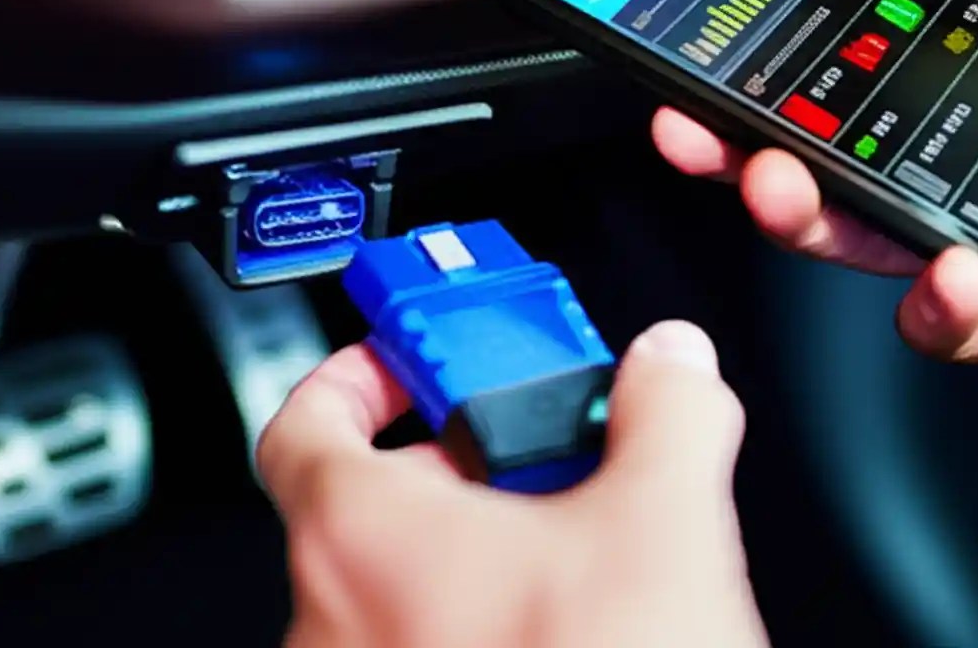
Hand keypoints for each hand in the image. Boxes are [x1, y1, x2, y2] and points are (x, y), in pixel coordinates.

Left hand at [257, 321, 768, 647]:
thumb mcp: (666, 527)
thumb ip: (666, 414)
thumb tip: (671, 363)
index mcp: (361, 535)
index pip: (305, 418)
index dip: (361, 372)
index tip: (414, 357)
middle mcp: (329, 620)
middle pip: (365, 502)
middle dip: (456, 466)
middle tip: (530, 453)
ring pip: (398, 588)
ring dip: (474, 552)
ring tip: (568, 547)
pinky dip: (473, 623)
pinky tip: (562, 630)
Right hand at [653, 0, 977, 376]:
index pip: (898, 49)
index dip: (809, 49)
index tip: (739, 39)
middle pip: (865, 147)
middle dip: (765, 140)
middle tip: (700, 128)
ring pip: (887, 240)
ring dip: (814, 221)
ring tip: (772, 190)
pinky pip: (969, 326)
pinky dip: (939, 309)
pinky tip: (946, 272)